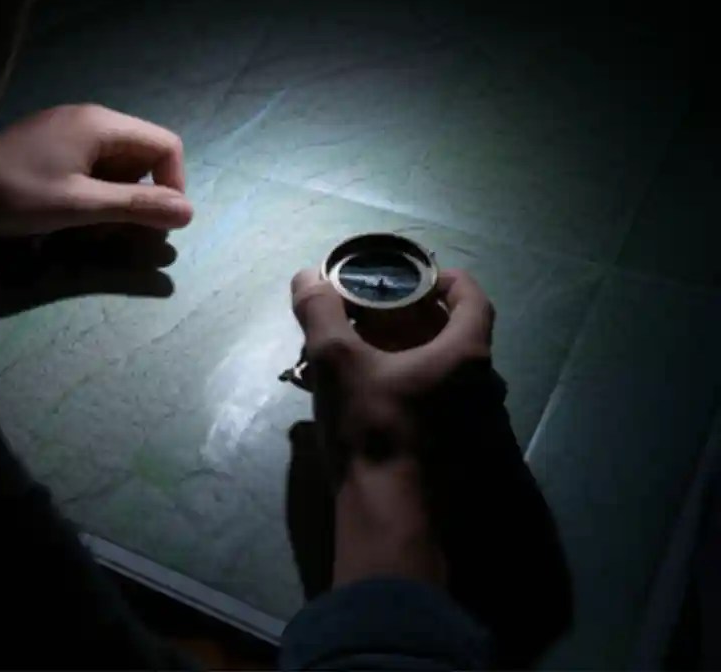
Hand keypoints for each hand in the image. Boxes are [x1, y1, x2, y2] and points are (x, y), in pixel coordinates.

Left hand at [0, 104, 191, 253]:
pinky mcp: (49, 145)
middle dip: (139, 198)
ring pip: (116, 165)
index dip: (172, 186)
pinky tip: (71, 219)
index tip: (158, 224)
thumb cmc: (16, 198)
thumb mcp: (81, 207)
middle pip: (141, 156)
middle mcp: (87, 117)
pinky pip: (90, 167)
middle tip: (117, 234)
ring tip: (90, 231)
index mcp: (100, 123)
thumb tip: (188, 212)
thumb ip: (136, 207)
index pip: (165, 145)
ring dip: (114, 201)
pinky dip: (92, 194)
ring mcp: (66, 129)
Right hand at [289, 267, 495, 588]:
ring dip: (414, 356)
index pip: (473, 299)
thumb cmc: (372, 427)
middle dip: (419, 319)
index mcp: (465, 355)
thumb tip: (307, 276)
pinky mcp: (456, 451)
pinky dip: (413, 389)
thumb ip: (321, 313)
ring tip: (369, 354)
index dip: (447, 280)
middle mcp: (481, 386)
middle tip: (380, 314)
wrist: (388, 511)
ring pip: (446, 373)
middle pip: (457, 336)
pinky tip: (372, 398)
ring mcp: (473, 423)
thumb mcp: (336, 362)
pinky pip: (439, 404)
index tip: (418, 278)